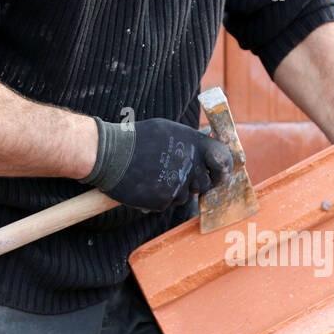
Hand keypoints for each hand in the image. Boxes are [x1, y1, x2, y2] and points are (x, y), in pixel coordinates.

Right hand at [83, 116, 232, 211]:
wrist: (110, 154)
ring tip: (154, 175)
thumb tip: (209, 153)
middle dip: (194, 183)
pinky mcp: (165, 199)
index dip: (223, 169)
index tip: (218, 174)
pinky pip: (169, 202)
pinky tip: (146, 184)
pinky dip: (159, 197)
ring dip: (174, 190)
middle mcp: (190, 164)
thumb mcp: (169, 131)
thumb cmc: (137, 139)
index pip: (223, 158)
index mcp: (194, 143)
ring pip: (186, 195)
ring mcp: (178, 183)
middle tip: (177, 176)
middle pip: (205, 183)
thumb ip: (191, 142)